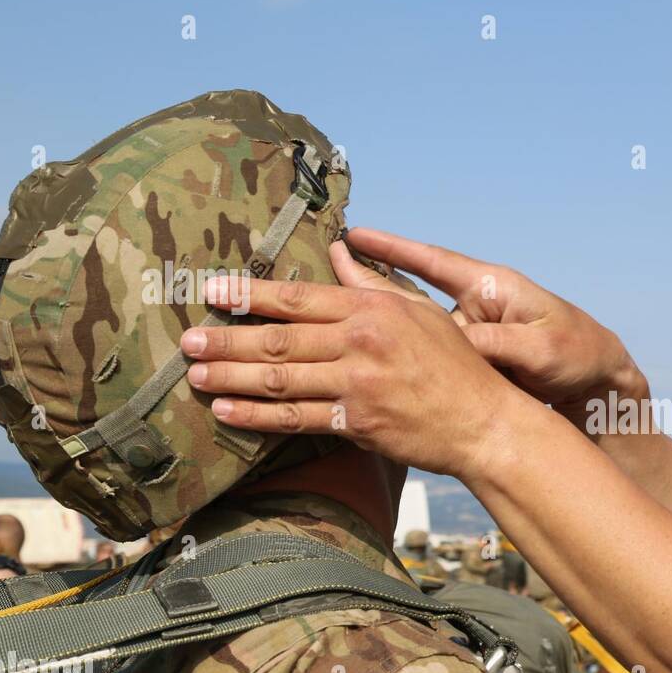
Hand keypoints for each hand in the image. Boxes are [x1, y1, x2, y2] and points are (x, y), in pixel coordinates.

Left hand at [180, 242, 538, 479]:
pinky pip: (296, 418)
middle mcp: (360, 342)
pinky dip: (257, 416)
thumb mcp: (421, 312)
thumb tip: (340, 250)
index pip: (298, 298)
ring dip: (231, 378)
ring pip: (279, 379)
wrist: (483, 421)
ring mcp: (357, 383)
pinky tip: (227, 412)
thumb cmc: (456, 365)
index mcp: (373, 309)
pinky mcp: (357, 422)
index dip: (249, 295)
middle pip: (278, 340)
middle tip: (188, 340)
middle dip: (226, 340)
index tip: (211, 291)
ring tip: (195, 376)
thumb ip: (374, 284)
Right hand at [341, 228, 647, 424]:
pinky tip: (365, 358)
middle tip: (323, 264)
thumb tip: (446, 345)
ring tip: (327, 315)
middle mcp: (473, 306)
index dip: (392, 248)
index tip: (353, 235)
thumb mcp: (536, 348)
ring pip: (413, 326)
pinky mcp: (470, 362)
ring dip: (377, 322)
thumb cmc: (577, 355)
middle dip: (369, 279)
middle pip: (410, 291)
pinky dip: (399, 354)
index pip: (432, 262)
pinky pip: (426, 354)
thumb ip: (491, 345)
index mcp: (490, 287)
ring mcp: (469, 335)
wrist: (599, 387)